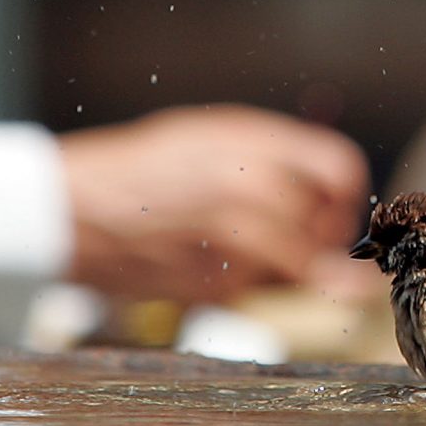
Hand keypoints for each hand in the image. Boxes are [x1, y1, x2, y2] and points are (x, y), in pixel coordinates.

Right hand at [57, 104, 368, 302]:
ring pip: (301, 264)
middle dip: (320, 237)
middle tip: (298, 236)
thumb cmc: (143, 168)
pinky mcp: (217, 284)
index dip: (348, 197)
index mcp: (251, 142)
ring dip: (289, 264)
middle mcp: (251, 187)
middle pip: (324, 225)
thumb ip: (274, 155)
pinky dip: (249, 281)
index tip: (338, 210)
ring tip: (248, 247)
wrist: (76, 209)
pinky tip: (212, 259)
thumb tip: (335, 185)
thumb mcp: (209, 136)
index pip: (340, 170)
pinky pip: (259, 288)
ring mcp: (236, 239)